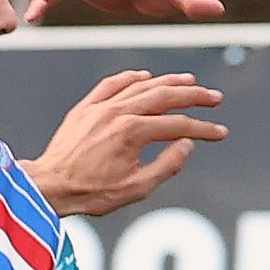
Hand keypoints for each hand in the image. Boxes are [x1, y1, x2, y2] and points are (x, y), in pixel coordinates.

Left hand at [22, 69, 226, 217]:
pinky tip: (145, 77)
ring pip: (141, 85)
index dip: (203, 129)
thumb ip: (167, 165)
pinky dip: (131, 78)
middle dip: (193, 96)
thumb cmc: (90, 192)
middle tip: (213, 97)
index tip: (220, 132)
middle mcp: (118, 113)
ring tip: (189, 81)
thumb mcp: (137, 188)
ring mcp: (100, 107)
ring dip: (168, 81)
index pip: (178, 125)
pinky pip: (111, 84)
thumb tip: (187, 145)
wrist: (49, 186)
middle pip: (165, 96)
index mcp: (132, 133)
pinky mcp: (85, 107)